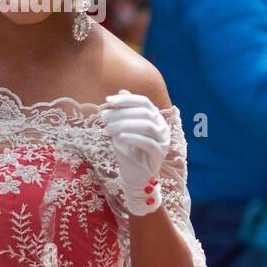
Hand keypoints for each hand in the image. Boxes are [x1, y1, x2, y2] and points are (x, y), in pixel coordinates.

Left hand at [101, 90, 169, 216]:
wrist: (133, 175)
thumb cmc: (128, 150)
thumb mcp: (122, 128)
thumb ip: (123, 112)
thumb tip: (121, 91)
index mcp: (155, 117)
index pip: (143, 101)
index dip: (126, 99)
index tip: (108, 100)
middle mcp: (162, 126)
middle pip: (144, 112)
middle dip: (121, 113)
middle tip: (104, 117)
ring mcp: (163, 140)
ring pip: (147, 126)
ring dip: (124, 124)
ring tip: (108, 129)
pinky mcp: (160, 154)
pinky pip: (148, 143)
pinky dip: (133, 138)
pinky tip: (119, 137)